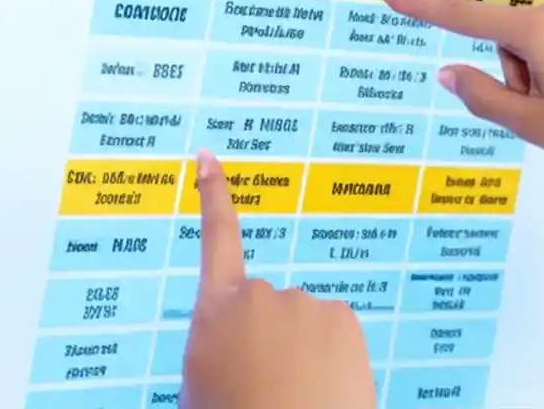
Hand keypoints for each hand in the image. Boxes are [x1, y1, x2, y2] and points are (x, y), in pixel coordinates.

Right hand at [181, 150, 376, 408]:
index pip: (214, 239)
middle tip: (265, 386)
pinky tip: (322, 388)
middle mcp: (257, 295)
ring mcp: (303, 302)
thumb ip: (216, 344)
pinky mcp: (341, 317)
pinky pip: (332, 333)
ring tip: (293, 395)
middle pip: (265, 306)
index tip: (209, 158)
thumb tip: (233, 340)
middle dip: (268, 338)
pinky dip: (331, 357)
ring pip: (302, 324)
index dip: (213, 195)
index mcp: (214, 312)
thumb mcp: (202, 383)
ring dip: (301, 352)